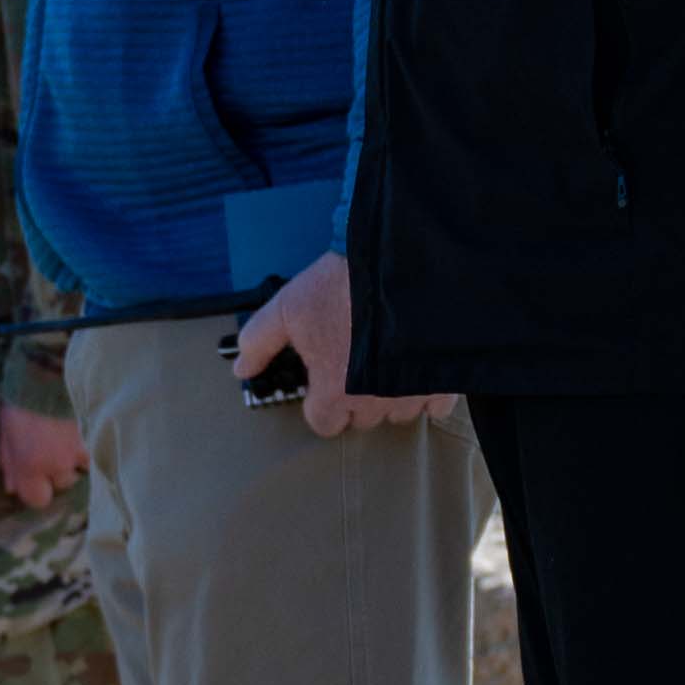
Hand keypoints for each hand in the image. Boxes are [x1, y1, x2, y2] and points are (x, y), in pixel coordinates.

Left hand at [0, 399, 87, 508]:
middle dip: (58, 472)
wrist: (49, 374)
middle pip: (62, 483)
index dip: (37, 491)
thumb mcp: (6, 434)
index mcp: (31, 466)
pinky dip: (89, 447)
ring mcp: (79, 452)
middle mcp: (57, 465)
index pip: (38, 500)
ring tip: (67, 440)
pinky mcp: (95, 437)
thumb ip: (10, 464)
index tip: (35, 479)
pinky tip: (82, 434)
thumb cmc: (21, 403)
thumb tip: (11, 489)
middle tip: (51, 451)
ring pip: (81, 469)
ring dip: (75, 460)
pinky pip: (94, 452)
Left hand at [233, 250, 447, 437]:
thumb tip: (240, 369)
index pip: (324, 423)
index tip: (326, 380)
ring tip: (387, 361)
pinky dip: (429, 392)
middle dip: (357, 397)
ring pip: (399, 414)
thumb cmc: (341, 285)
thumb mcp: (288, 306)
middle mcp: (373, 404)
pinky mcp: (444, 383)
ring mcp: (412, 395)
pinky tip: (417, 364)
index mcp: (334, 393)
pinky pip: (436, 406)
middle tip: (357, 362)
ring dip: (392, 395)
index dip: (322, 402)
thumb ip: (260, 341)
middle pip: (362, 419)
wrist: (400, 262)